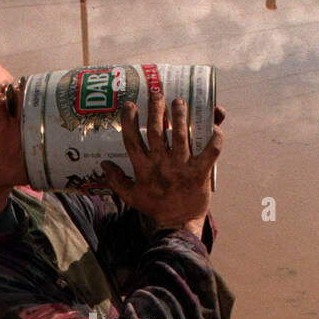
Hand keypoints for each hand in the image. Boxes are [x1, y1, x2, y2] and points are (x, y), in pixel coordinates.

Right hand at [100, 91, 224, 234]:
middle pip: (156, 132)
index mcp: (143, 168)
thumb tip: (103, 164)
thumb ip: (116, 180)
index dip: (130, 120)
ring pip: (180, 136)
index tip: (130, 104)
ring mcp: (181, 168)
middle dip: (156, 110)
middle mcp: (161, 165)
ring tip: (179, 102)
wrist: (177, 225)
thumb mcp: (131, 196)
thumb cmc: (154, 208)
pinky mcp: (199, 173)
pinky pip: (210, 152)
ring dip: (180, 116)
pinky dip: (215, 139)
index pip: (132, 139)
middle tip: (157, 94)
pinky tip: (216, 126)